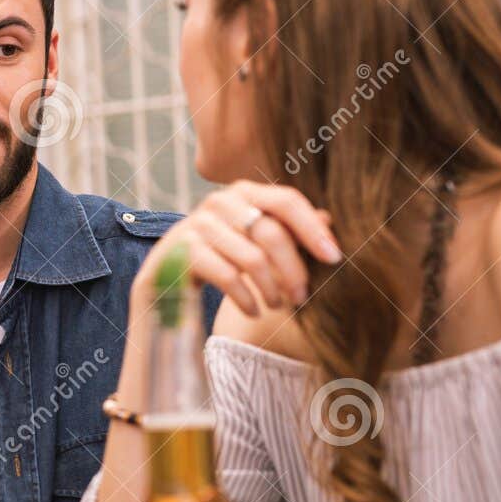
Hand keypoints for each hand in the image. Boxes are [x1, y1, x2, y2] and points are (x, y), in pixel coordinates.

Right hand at [132, 181, 340, 318]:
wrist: (166, 275)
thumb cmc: (220, 256)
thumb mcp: (253, 239)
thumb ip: (285, 227)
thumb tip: (328, 219)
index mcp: (244, 192)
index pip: (287, 201)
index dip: (312, 229)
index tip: (334, 258)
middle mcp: (220, 201)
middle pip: (271, 233)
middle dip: (293, 269)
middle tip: (302, 296)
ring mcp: (198, 224)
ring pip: (252, 259)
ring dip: (272, 288)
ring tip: (278, 305)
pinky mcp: (183, 250)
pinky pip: (227, 277)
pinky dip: (247, 298)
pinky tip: (255, 310)